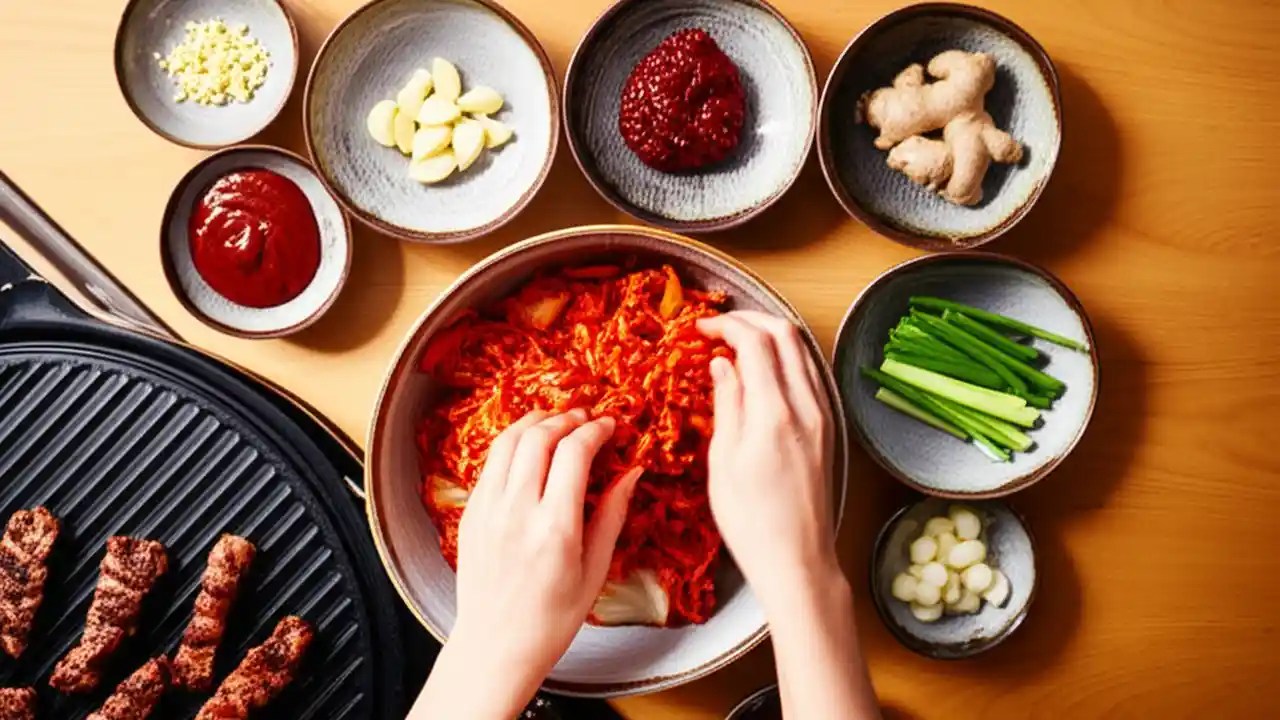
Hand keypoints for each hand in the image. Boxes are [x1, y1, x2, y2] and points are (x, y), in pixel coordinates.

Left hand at [452, 409, 640, 670]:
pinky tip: (527, 448)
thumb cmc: (552, 618)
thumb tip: (632, 471)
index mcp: (555, 527)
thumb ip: (612, 514)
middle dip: (566, 418)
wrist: (496, 645)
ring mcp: (487, 510)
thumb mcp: (595, 569)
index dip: (595, 430)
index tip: (609, 425)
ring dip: (534, 422)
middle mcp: (517, 511)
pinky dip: (511, 445)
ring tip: (555, 420)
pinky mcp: (470, 514)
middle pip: (539, 437)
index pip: (574, 453)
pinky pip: (490, 464)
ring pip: (507, 441)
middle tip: (585, 417)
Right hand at [699, 313, 879, 719]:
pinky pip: (808, 375)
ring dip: (769, 336)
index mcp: (774, 413)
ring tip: (736, 344)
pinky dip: (784, 359)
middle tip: (719, 327)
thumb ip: (726, 404)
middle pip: (785, 334)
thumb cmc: (751, 521)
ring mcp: (822, 416)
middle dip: (750, 320)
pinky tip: (761, 373)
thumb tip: (723, 363)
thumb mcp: (723, 461)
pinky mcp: (827, 428)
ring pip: (801, 351)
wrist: (797, 559)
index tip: (701, 328)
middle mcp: (806, 407)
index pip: (755, 341)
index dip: (726, 325)